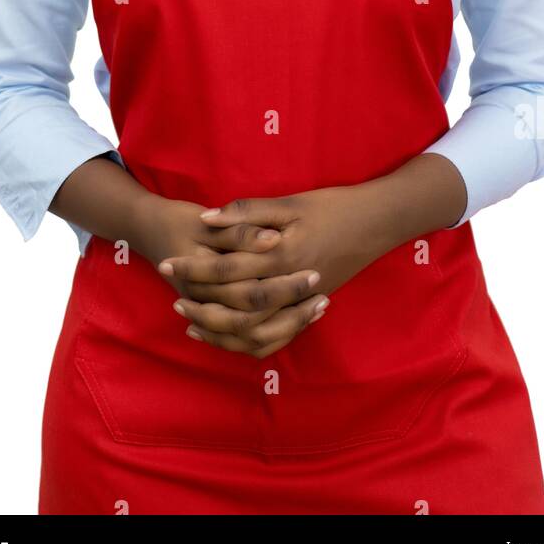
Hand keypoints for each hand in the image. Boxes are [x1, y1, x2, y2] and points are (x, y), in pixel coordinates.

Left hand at [161, 186, 389, 358]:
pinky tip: (229, 333)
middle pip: (234, 303)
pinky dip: (249, 340)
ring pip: (253, 329)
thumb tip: (207, 219)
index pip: (225, 268)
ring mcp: (301, 301)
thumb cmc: (332, 206)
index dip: (193, 267)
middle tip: (172, 296)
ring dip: (220, 327)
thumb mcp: (290, 203)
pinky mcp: (308, 308)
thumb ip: (248, 212)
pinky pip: (275, 337)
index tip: (166, 263)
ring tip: (192, 319)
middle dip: (200, 300)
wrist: (378, 222)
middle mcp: (289, 284)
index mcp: (280, 254)